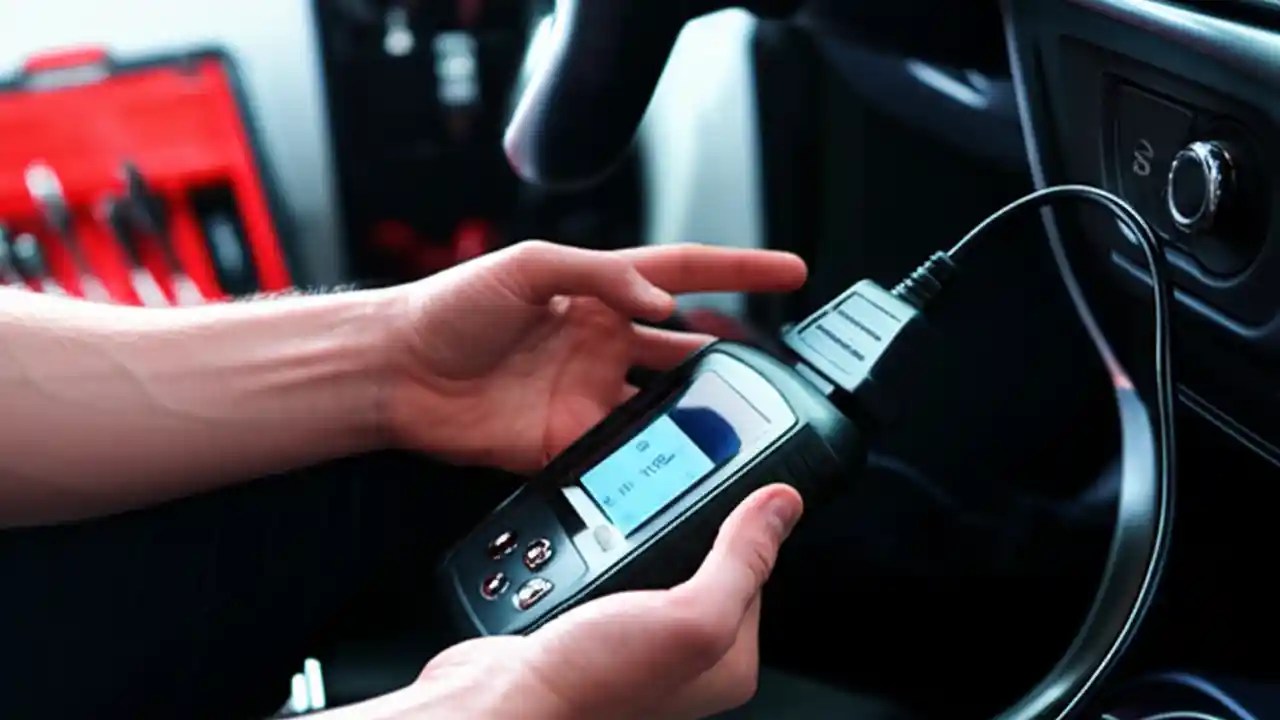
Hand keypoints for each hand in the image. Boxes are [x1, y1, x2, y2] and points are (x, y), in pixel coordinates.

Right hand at [321, 484, 803, 719]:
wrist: (497, 706)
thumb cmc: (591, 684)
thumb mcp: (688, 616)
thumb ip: (740, 561)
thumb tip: (783, 506)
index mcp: (726, 660)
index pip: (750, 570)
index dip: (736, 526)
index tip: (722, 485)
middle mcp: (682, 657)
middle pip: (694, 562)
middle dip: (669, 529)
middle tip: (650, 504)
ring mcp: (630, 643)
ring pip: (642, 563)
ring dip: (619, 538)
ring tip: (603, 528)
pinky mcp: (584, 630)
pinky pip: (597, 574)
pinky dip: (583, 555)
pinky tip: (573, 551)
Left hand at [384, 240, 805, 471]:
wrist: (397, 370)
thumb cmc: (449, 305)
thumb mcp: (527, 265)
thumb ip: (601, 276)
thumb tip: (661, 302)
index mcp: (598, 289)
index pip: (686, 274)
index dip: (741, 270)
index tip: (792, 271)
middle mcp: (602, 339)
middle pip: (688, 345)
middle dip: (735, 354)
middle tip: (780, 367)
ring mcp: (588, 391)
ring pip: (665, 402)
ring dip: (700, 409)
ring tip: (742, 418)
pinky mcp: (567, 438)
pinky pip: (623, 449)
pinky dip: (650, 455)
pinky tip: (676, 458)